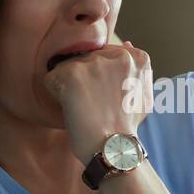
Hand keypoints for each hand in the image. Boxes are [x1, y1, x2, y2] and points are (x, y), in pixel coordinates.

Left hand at [43, 32, 153, 166]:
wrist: (113, 149)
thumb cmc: (126, 127)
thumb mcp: (143, 96)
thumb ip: (136, 70)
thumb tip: (127, 43)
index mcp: (137, 58)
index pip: (105, 54)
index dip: (99, 76)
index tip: (104, 96)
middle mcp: (118, 54)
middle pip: (86, 59)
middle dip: (84, 78)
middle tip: (93, 104)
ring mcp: (95, 63)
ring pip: (67, 67)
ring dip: (69, 86)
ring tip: (84, 107)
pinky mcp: (73, 73)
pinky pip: (51, 78)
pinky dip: (55, 94)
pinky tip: (71, 108)